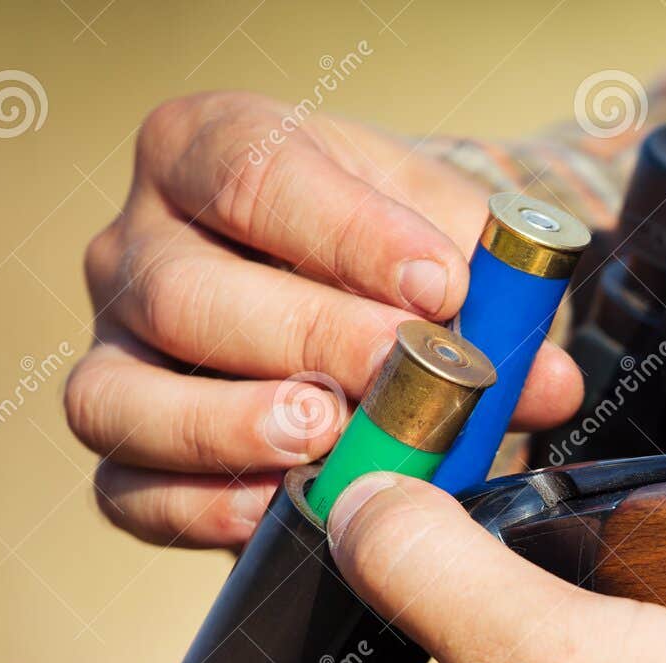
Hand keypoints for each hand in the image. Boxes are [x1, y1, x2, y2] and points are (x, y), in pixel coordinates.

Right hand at [71, 91, 581, 546]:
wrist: (351, 298)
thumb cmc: (389, 254)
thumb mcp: (443, 238)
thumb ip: (496, 297)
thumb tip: (547, 381)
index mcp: (209, 150)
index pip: (254, 175)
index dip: (348, 235)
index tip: (440, 285)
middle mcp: (139, 244)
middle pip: (185, 292)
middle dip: (305, 339)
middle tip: (396, 374)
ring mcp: (118, 348)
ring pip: (123, 395)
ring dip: (228, 426)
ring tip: (325, 438)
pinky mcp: (123, 445)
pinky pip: (126, 489)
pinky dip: (197, 508)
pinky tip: (274, 510)